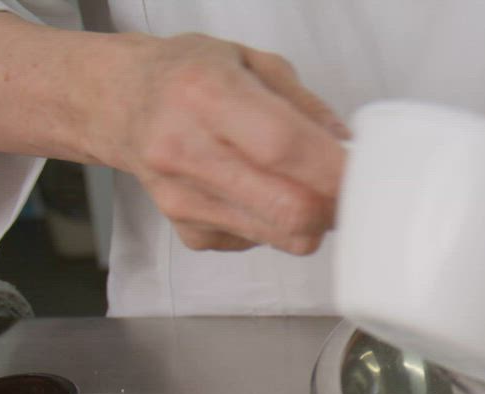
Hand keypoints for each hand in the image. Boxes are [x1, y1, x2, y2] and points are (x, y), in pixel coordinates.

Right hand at [94, 34, 347, 252]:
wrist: (116, 103)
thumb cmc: (185, 76)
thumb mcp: (249, 62)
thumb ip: (305, 106)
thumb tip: (347, 150)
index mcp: (205, 94)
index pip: (284, 146)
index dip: (335, 170)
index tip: (368, 174)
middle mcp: (186, 150)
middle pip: (287, 208)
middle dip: (334, 206)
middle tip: (347, 189)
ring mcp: (184, 199)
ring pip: (280, 236)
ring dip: (311, 219)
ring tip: (303, 185)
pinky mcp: (189, 231)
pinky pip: (259, 242)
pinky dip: (275, 223)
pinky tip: (257, 190)